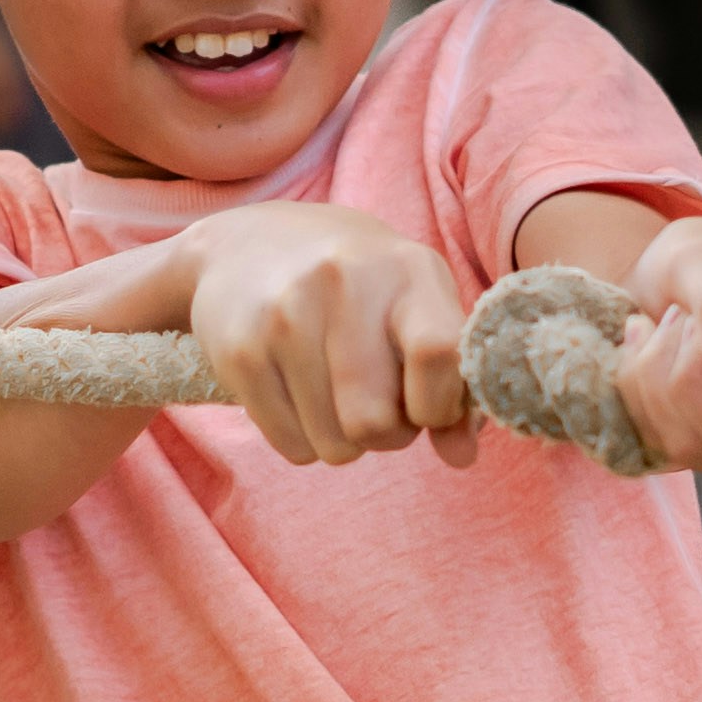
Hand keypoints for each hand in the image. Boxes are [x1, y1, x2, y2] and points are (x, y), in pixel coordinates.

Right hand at [182, 203, 479, 467]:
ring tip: (338, 396)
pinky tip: (302, 396)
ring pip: (334, 445)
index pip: (438, 352)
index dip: (440, 405)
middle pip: (376, 421)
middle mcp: (343, 283)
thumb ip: (451, 379)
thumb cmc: (358, 287)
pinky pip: (292, 446)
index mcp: (407, 268)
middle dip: (388, 434)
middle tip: (378, 404)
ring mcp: (284, 317)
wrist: (248, 245)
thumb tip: (461, 456)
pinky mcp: (240, 354)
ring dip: (345, 439)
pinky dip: (305, 439)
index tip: (429, 406)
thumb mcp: (416, 305)